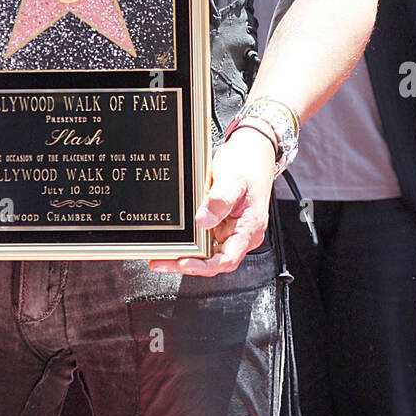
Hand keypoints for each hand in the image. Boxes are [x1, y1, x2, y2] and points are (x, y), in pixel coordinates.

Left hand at [149, 126, 275, 277]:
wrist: (253, 150)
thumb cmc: (249, 164)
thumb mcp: (233, 180)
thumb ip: (219, 201)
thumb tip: (202, 221)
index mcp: (249, 228)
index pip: (227, 259)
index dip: (204, 265)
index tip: (184, 263)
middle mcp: (242, 234)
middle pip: (214, 260)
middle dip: (187, 264)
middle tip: (161, 262)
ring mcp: (232, 229)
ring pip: (209, 252)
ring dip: (186, 256)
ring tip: (162, 255)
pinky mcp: (222, 222)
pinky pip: (206, 238)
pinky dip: (191, 242)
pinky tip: (175, 240)